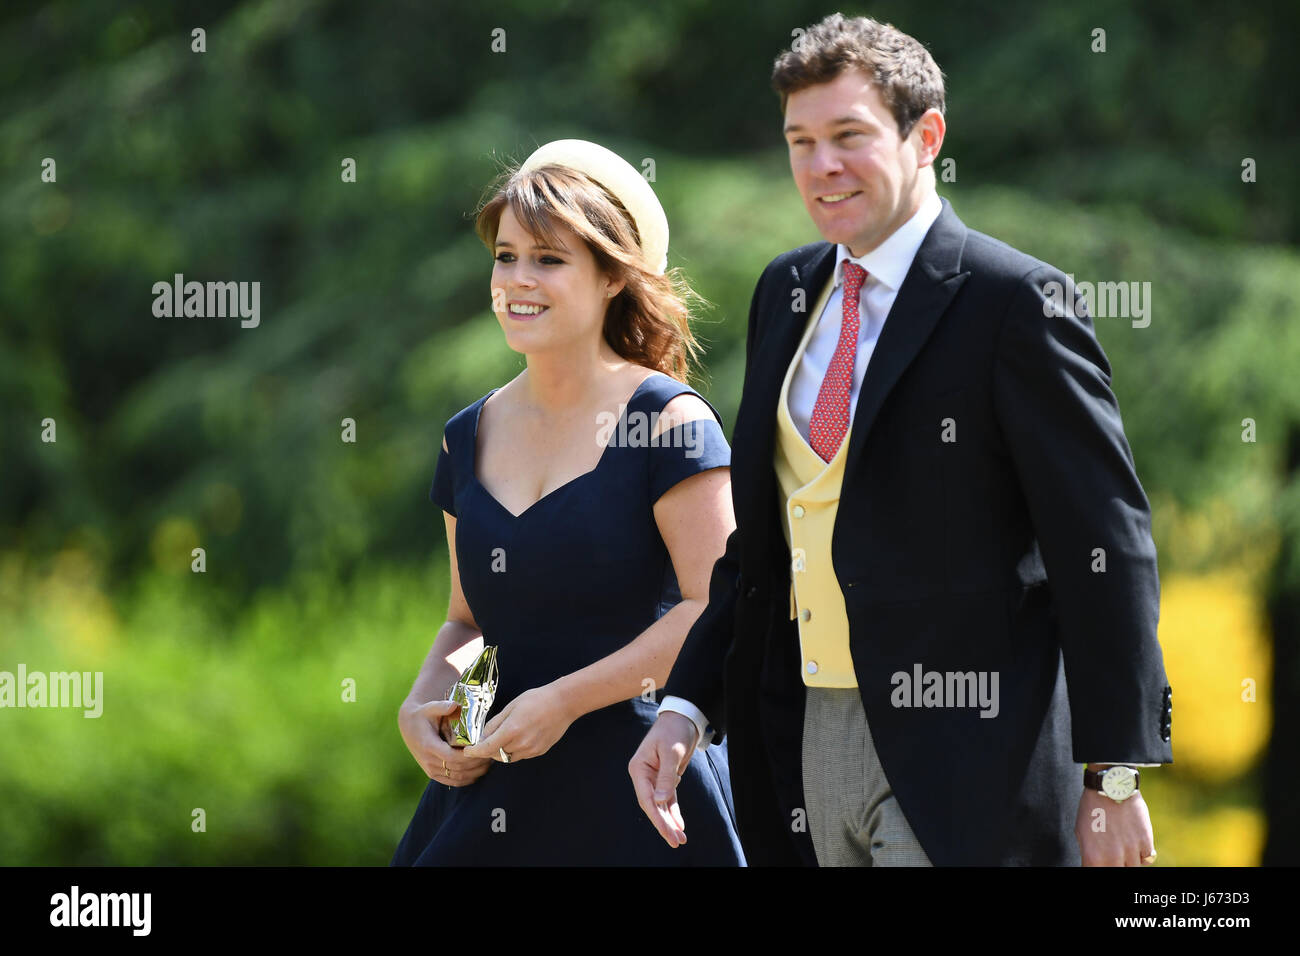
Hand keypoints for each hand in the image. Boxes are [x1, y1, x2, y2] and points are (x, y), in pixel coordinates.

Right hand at [398, 698, 492, 786]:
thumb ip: (442, 706)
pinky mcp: (433, 774)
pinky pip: (452, 781)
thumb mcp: (430, 707)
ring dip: (475, 772)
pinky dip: (467, 779)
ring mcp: (431, 769)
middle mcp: (429, 761)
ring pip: (457, 778)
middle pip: (457, 769)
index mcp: (429, 746)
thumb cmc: (423, 715)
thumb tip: (454, 705)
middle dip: (476, 764)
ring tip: (488, 762)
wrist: (409, 726)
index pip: (451, 757)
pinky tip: (478, 771)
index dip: (468, 756)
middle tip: (491, 755)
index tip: (482, 749)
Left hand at [462, 684, 575, 763]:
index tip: (467, 751)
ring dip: (502, 750)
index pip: (487, 748)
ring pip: (508, 757)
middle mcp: (521, 744)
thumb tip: (483, 735)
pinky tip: (519, 737)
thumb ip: (496, 722)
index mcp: (511, 730)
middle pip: (496, 754)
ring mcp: (531, 750)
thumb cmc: (536, 699)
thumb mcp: (512, 706)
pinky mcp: (539, 751)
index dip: (475, 751)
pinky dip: (515, 750)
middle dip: (488, 749)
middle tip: (487, 739)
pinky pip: (521, 755)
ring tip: (505, 736)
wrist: (563, 703)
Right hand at [628, 712, 698, 847]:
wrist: (683, 718)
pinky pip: (668, 799)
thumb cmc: (674, 730)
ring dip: (670, 821)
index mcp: (639, 768)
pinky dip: (674, 812)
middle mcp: (643, 775)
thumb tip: (660, 802)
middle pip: (652, 805)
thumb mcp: (671, 753)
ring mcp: (654, 778)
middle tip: (676, 841)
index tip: (668, 832)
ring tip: (680, 839)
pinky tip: (679, 825)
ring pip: (661, 805)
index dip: (657, 817)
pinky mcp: (665, 779)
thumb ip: (666, 777)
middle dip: (664, 824)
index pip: (647, 798)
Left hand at [1075, 788, 1156, 865]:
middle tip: (1114, 856)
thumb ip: (1090, 853)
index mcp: (1093, 857)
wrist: (1111, 787)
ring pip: (1134, 868)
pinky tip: (1135, 844)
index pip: (1096, 875)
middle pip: (1117, 873)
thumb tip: (1095, 864)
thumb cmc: (1092, 807)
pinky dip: (1142, 855)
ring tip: (1123, 847)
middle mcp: (1112, 858)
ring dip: (1128, 861)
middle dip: (1114, 865)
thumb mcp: (1081, 832)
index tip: (1100, 863)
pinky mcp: (1146, 842)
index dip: (1098, 868)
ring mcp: (1131, 851)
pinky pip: (1147, 859)